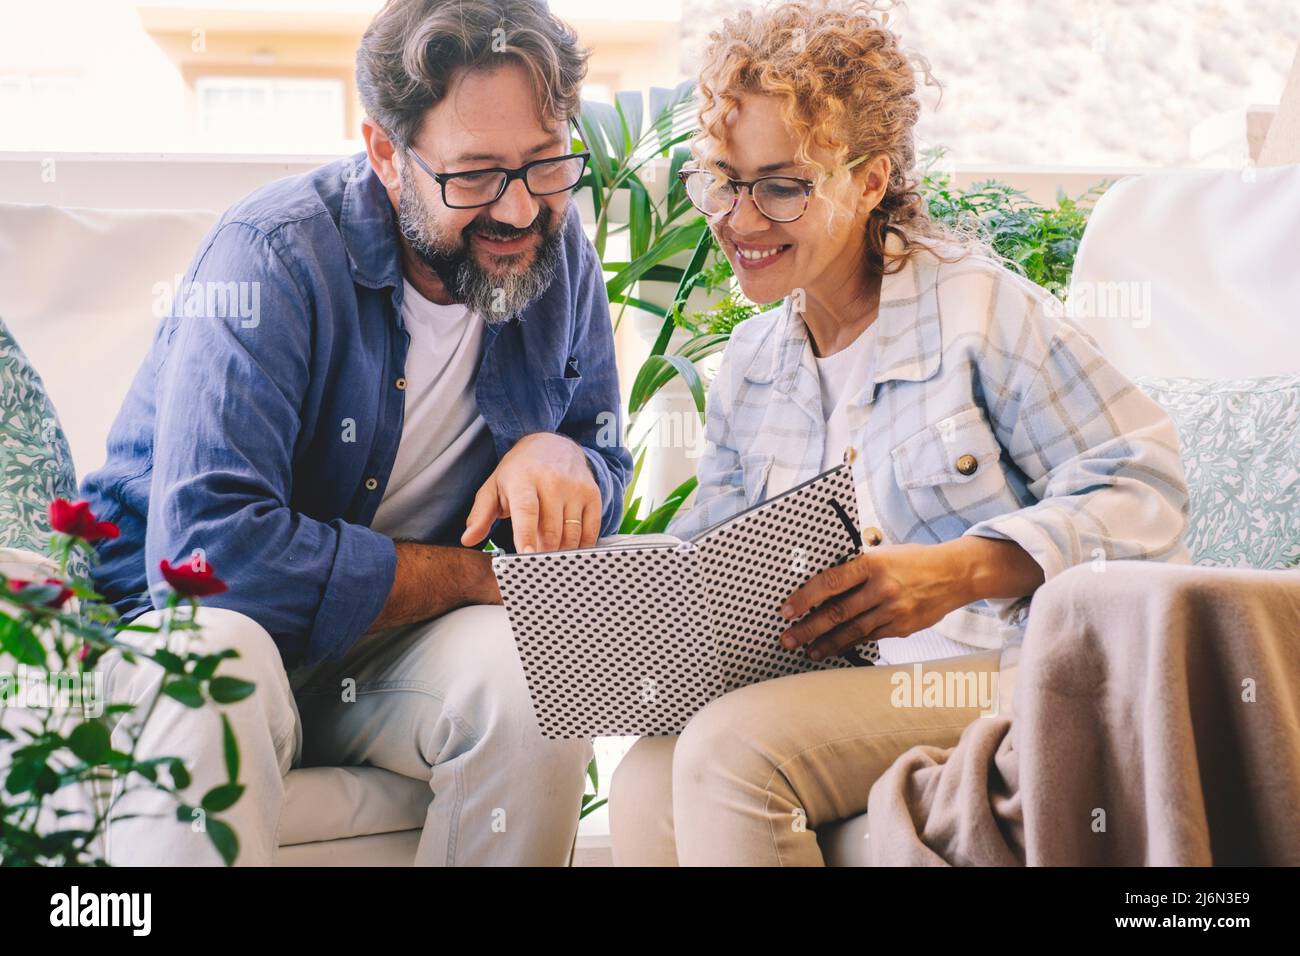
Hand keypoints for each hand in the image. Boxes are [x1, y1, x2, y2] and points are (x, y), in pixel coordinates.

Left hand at [461, 432, 600, 552]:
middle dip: (542, 552)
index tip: (526, 555)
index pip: (526, 510)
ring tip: (549, 553)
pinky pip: (591, 530)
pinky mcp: (592, 494)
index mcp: (523, 479)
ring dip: (561, 552)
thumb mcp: (494, 487)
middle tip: (534, 563)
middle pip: (551, 529)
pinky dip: (581, 546)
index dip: (526, 533)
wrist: (553, 444)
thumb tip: (468, 540)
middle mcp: (552, 481)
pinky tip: (569, 549)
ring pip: (572, 533)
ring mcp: (575, 487)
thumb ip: (480, 515)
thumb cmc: (518, 472)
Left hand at [777, 542, 973, 660]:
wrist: (955, 574)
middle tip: (788, 639)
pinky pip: (869, 638)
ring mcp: (893, 610)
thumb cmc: (913, 561)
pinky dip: (849, 644)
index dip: (804, 598)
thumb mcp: (882, 555)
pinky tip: (834, 648)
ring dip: (825, 643)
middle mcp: (881, 587)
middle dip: (808, 629)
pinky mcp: (902, 627)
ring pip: (851, 631)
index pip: (829, 582)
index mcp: (872, 563)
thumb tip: (821, 588)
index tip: (786, 611)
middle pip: (836, 613)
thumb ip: (856, 569)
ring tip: (807, 651)